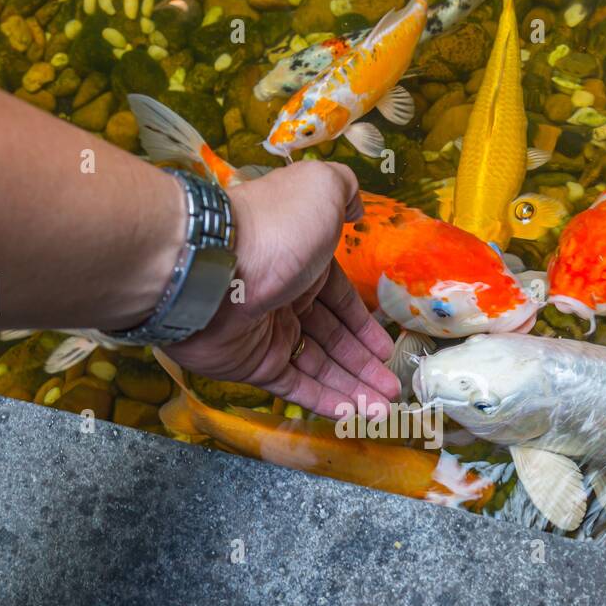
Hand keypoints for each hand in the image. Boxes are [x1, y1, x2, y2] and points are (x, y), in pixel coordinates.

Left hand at [159, 161, 398, 419]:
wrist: (212, 270)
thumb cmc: (274, 229)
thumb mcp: (320, 189)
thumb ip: (344, 191)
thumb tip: (357, 207)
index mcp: (302, 261)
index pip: (340, 300)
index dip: (365, 325)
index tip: (387, 348)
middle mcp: (284, 298)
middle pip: (332, 339)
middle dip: (365, 365)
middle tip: (393, 389)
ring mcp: (267, 334)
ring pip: (319, 367)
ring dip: (354, 388)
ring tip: (384, 408)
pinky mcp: (252, 366)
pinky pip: (295, 387)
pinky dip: (325, 402)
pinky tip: (353, 416)